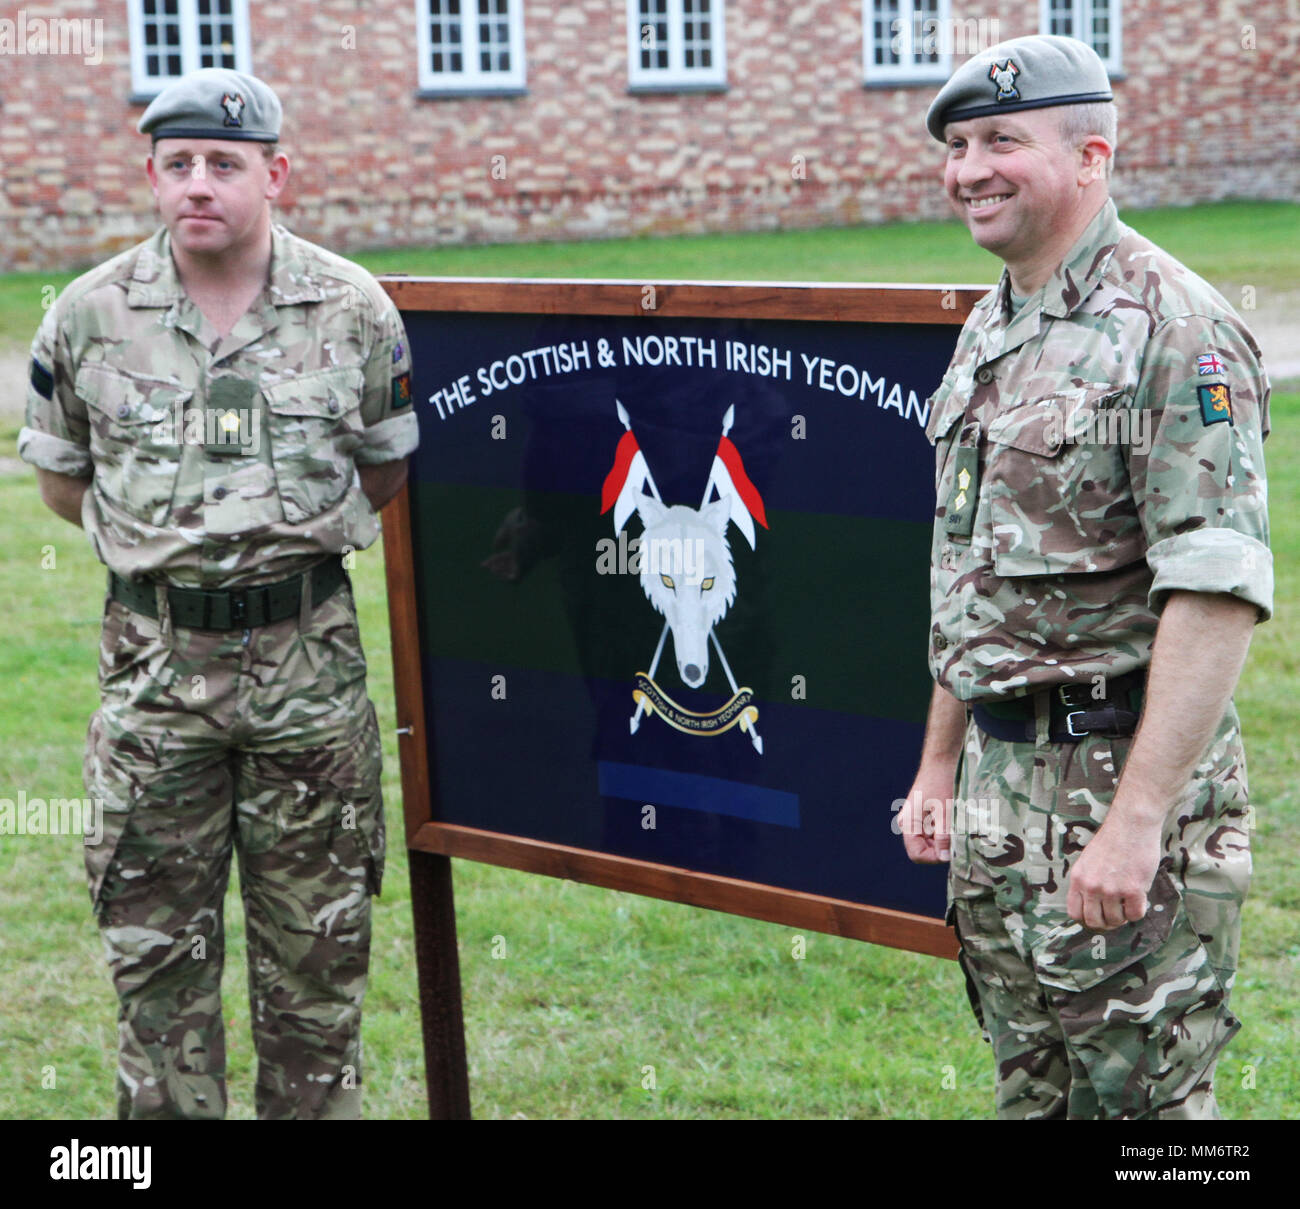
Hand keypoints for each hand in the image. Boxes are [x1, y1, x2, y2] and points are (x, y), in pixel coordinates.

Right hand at [898, 774, 953, 864]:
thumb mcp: (945, 812)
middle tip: (957, 839)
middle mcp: (907, 824)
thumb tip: (945, 858)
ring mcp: (914, 819)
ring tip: (955, 827)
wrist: (941, 762)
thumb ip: (943, 837)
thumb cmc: (942, 783)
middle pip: (923, 849)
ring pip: (929, 841)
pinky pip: (931, 832)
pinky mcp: (922, 815)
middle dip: (940, 848)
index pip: (917, 854)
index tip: (951, 852)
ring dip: (943, 839)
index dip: (934, 857)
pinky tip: (952, 820)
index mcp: (908, 824)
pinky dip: (943, 831)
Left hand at [1066, 815, 1162, 929]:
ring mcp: (1111, 889)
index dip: (1087, 919)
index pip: (1074, 912)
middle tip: (1116, 915)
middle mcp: (1091, 886)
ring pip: (1116, 920)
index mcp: (1078, 878)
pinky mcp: (1133, 889)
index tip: (1098, 916)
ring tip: (1128, 904)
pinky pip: (1135, 915)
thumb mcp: (1088, 861)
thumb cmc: (1112, 841)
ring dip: (1123, 917)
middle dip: (1106, 923)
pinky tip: (1139, 899)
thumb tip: (1092, 906)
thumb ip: (1087, 882)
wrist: (1131, 825)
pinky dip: (1138, 911)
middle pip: (1094, 921)